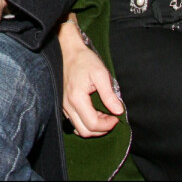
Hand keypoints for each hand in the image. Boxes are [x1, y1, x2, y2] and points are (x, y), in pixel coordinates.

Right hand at [59, 21, 121, 137]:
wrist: (68, 51)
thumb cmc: (84, 60)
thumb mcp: (100, 74)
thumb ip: (109, 94)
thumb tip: (118, 111)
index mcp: (77, 99)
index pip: (93, 124)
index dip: (108, 125)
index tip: (117, 117)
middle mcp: (67, 105)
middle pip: (85, 131)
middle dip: (101, 129)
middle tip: (111, 118)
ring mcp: (63, 106)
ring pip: (78, 128)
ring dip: (93, 127)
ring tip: (103, 115)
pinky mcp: (63, 104)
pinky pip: (74, 121)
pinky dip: (85, 122)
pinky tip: (93, 112)